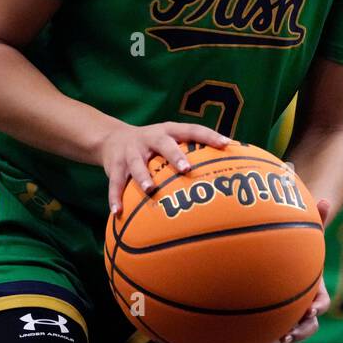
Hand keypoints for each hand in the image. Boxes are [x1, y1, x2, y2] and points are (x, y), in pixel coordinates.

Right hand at [101, 121, 230, 216]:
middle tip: (186, 169)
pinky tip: (118, 212)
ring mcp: (131, 152)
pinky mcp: (114, 166)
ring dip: (143, 177)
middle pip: (163, 144)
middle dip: (175, 155)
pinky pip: (114, 183)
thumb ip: (192, 149)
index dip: (209, 136)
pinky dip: (115, 197)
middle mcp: (150, 139)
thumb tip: (230, 163)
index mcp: (168, 131)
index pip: (192, 130)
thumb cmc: (153, 144)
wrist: (111, 138)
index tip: (227, 144)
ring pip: (137, 164)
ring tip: (150, 190)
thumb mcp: (170, 140)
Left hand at [274, 199, 331, 342]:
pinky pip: (272, 326)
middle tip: (288, 334)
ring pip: (292, 328)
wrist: (288, 257)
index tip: (310, 310)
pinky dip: (265, 332)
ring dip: (286, 335)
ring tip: (273, 340)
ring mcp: (291, 310)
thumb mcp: (307, 231)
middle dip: (301, 331)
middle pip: (309, 324)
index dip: (318, 308)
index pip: (322, 302)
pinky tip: (249, 334)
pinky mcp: (276, 314)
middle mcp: (305, 302)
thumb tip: (324, 199)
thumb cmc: (300, 243)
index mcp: (315, 287)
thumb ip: (317, 217)